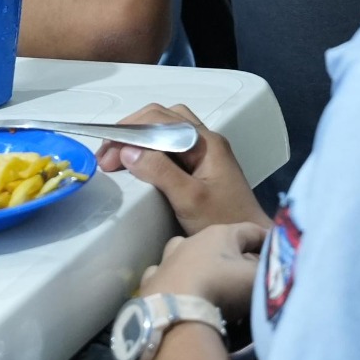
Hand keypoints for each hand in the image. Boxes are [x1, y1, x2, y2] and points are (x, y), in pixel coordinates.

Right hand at [99, 106, 265, 234]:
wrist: (252, 241)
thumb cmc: (224, 222)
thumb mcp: (189, 199)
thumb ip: (160, 172)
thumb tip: (127, 150)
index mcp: (205, 142)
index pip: (161, 119)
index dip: (130, 131)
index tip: (107, 154)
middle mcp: (206, 141)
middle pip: (163, 118)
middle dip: (132, 131)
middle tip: (108, 157)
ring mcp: (205, 153)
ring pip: (167, 130)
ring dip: (141, 138)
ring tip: (118, 158)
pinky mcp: (202, 168)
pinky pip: (172, 147)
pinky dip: (151, 150)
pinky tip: (138, 164)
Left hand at [140, 220, 266, 321]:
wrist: (175, 310)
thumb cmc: (220, 287)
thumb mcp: (256, 278)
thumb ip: (267, 270)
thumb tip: (269, 267)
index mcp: (220, 234)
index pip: (251, 230)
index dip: (266, 239)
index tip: (277, 248)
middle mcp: (191, 240)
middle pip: (218, 241)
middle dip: (233, 253)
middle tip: (247, 269)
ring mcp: (167, 260)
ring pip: (185, 252)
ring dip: (198, 262)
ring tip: (207, 277)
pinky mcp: (151, 281)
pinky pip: (164, 274)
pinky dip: (173, 279)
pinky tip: (176, 289)